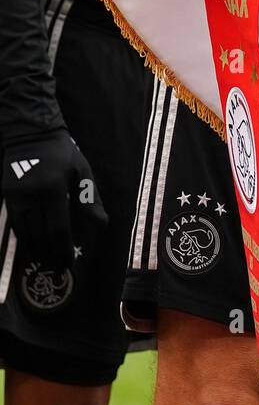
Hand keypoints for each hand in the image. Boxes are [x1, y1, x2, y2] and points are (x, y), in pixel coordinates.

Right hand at [2, 129, 107, 268]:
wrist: (31, 135)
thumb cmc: (62, 154)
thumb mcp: (82, 171)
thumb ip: (91, 198)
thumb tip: (102, 224)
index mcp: (53, 188)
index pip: (58, 229)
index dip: (63, 250)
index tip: (68, 264)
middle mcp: (32, 195)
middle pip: (40, 236)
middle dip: (50, 255)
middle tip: (59, 269)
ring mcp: (16, 196)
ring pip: (25, 233)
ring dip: (36, 250)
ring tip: (47, 261)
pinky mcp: (7, 196)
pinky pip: (16, 224)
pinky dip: (25, 238)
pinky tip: (34, 246)